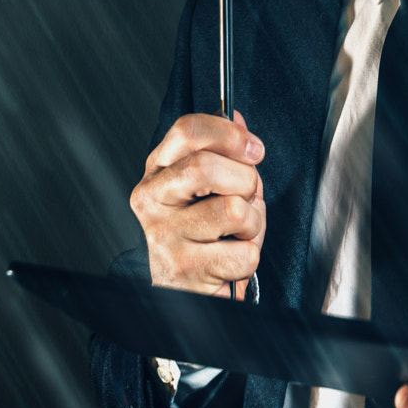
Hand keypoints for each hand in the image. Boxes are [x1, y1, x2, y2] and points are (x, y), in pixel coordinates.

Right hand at [129, 112, 265, 298]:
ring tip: (239, 232)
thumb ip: (222, 151)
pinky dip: (250, 257)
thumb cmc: (203, 235)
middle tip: (248, 195)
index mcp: (159, 170)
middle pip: (204, 166)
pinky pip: (243, 253)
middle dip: (245, 180)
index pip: (187, 130)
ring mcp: (164, 236)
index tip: (253, 149)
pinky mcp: (184, 269)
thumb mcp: (210, 186)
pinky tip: (231, 259)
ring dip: (252, 222)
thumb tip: (236, 116)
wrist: (185, 292)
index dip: (228, 133)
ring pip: (233, 210)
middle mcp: (153, 200)